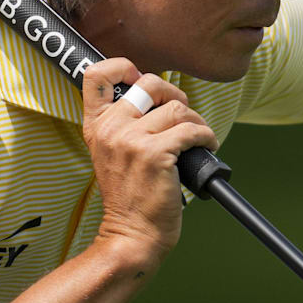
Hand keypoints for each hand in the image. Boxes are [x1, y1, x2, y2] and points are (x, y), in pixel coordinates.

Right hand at [82, 59, 218, 260]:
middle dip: (174, 95)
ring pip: (177, 108)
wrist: (131, 235)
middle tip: (182, 115)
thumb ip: (122, 125)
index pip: (95, 75)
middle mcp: (110, 129)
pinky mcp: (155, 154)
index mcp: (96, 126)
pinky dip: (206, 137)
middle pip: (149, 83)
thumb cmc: (128, 198)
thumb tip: (157, 98)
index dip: (121, 66)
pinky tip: (206, 147)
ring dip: (196, 121)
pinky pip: (192, 130)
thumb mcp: (111, 155)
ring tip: (198, 139)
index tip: (138, 78)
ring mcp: (131, 140)